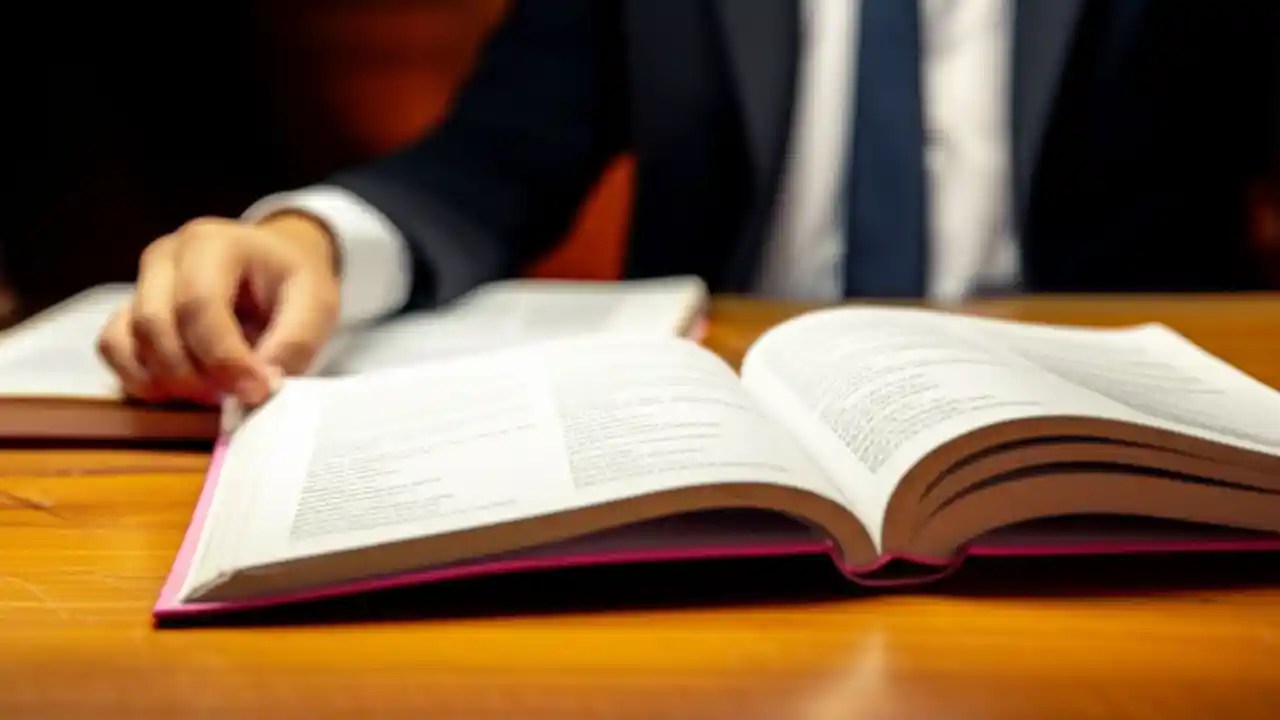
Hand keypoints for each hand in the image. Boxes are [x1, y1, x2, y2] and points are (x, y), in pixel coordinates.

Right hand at [98, 213, 340, 405]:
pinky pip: (112, 348)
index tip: (256, 391)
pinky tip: (180, 391)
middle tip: (237, 396)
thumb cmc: (292, 282)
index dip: (224, 357)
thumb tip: (260, 385)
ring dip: (170, 380)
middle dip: (196, 374)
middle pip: (156, 324)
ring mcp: (141, 281)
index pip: (199, 303)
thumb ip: (294, 343)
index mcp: (214, 242)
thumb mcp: (316, 304)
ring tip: (216, 392)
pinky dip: (140, 378)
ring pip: (129, 339)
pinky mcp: (128, 308)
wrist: (273, 266)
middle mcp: (166, 256)